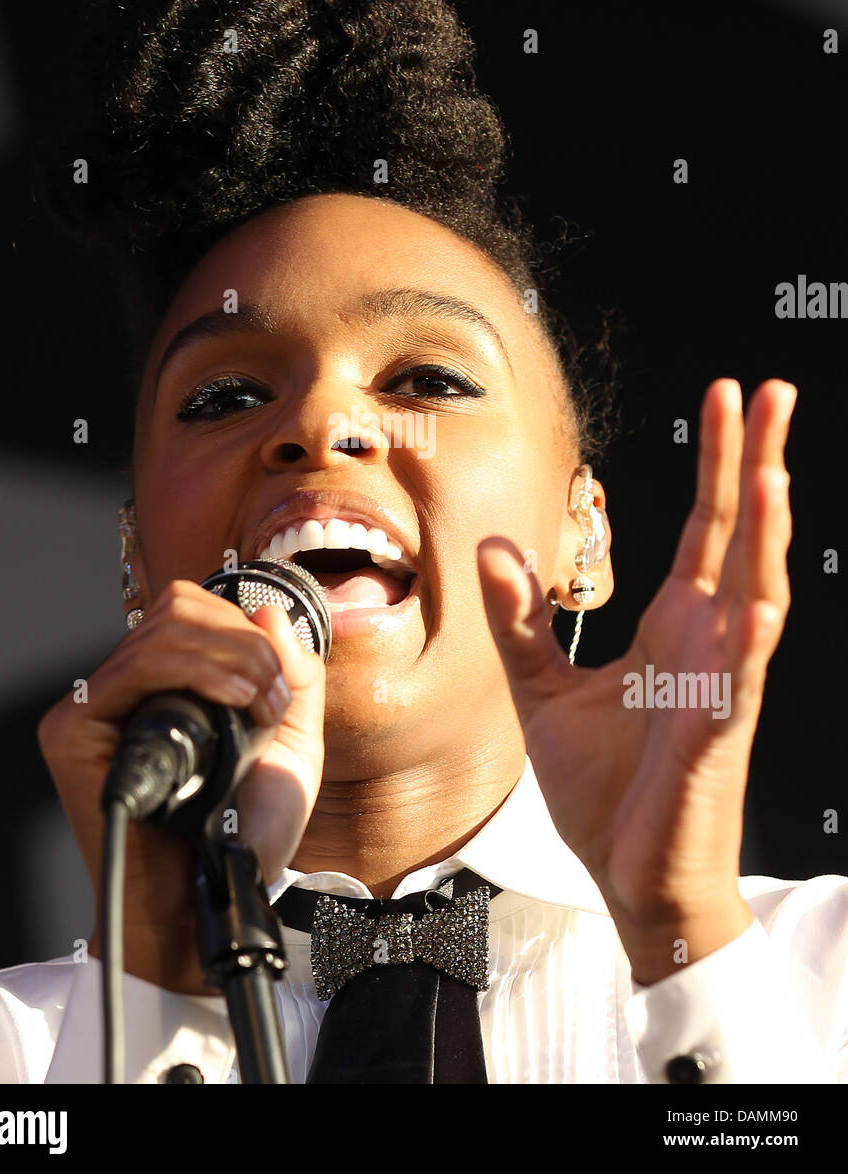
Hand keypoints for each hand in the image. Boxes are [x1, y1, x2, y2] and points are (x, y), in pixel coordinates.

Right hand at [37, 579, 325, 993]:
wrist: (212, 900)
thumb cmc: (241, 835)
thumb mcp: (290, 743)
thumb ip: (293, 675)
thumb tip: (268, 610)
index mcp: (163, 685)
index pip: (194, 611)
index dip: (244, 631)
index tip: (280, 686)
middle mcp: (122, 689)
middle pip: (179, 608)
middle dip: (243, 643)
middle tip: (271, 699)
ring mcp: (92, 706)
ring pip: (163, 629)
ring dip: (231, 658)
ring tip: (258, 706)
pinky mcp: (73, 730)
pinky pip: (136, 667)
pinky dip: (196, 670)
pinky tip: (235, 701)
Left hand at [477, 378, 794, 983]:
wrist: (627, 876)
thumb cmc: (605, 791)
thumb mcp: (542, 691)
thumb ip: (519, 620)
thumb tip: (493, 548)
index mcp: (674, 628)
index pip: (707, 527)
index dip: (718, 463)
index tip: (727, 400)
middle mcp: (708, 643)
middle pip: (742, 536)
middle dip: (757, 462)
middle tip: (773, 393)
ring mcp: (720, 685)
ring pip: (756, 591)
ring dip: (766, 532)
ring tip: (772, 466)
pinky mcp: (717, 735)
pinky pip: (741, 680)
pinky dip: (750, 639)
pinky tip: (758, 595)